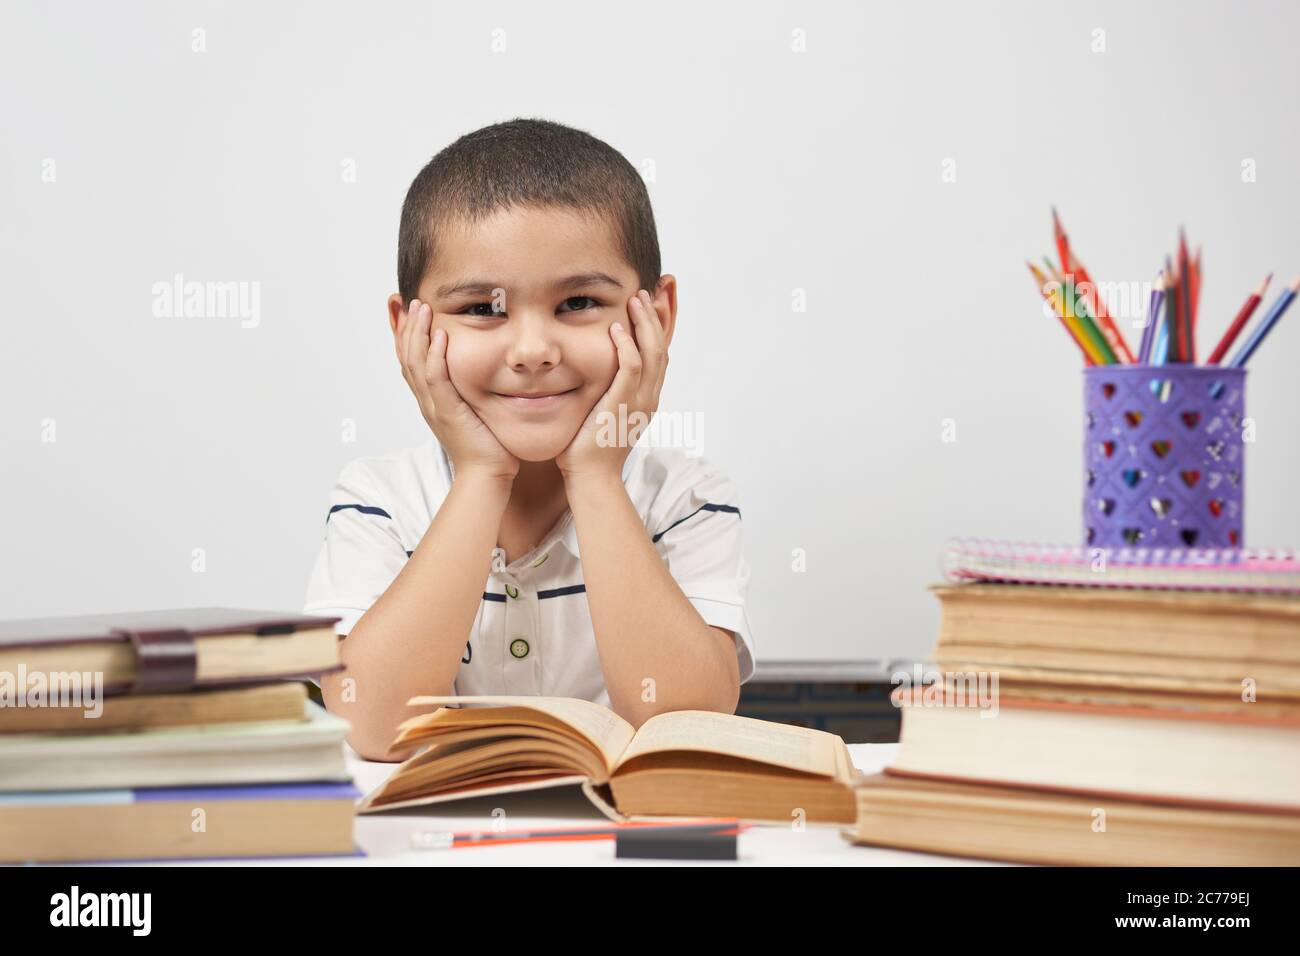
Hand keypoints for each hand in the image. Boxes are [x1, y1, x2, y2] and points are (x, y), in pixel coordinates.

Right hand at [397, 299, 519, 482]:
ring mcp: (434, 406)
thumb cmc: (487, 443)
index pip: (409, 359)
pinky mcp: (447, 412)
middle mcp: (426, 400)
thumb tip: (479, 366)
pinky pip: (436, 379)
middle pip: (405, 356)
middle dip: (406, 325)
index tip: (402, 307)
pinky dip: (435, 355)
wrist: (487, 474)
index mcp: (430, 398)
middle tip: (407, 299)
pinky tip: (439, 335)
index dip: (403, 333)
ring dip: (417, 333)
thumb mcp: (473, 407)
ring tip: (421, 307)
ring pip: (415, 363)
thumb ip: (468, 387)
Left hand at [556, 289, 667, 480]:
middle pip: (662, 348)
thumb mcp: (605, 413)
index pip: (660, 355)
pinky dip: (627, 345)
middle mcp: (650, 398)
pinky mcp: (623, 404)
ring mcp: (640, 402)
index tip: (651, 305)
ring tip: (636, 300)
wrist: (591, 477)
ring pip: (652, 353)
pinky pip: (631, 368)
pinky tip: (616, 328)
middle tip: (647, 293)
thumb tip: (599, 373)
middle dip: (656, 318)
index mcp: (648, 399)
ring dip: (645, 323)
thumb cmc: (589, 449)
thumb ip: (608, 391)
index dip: (659, 328)